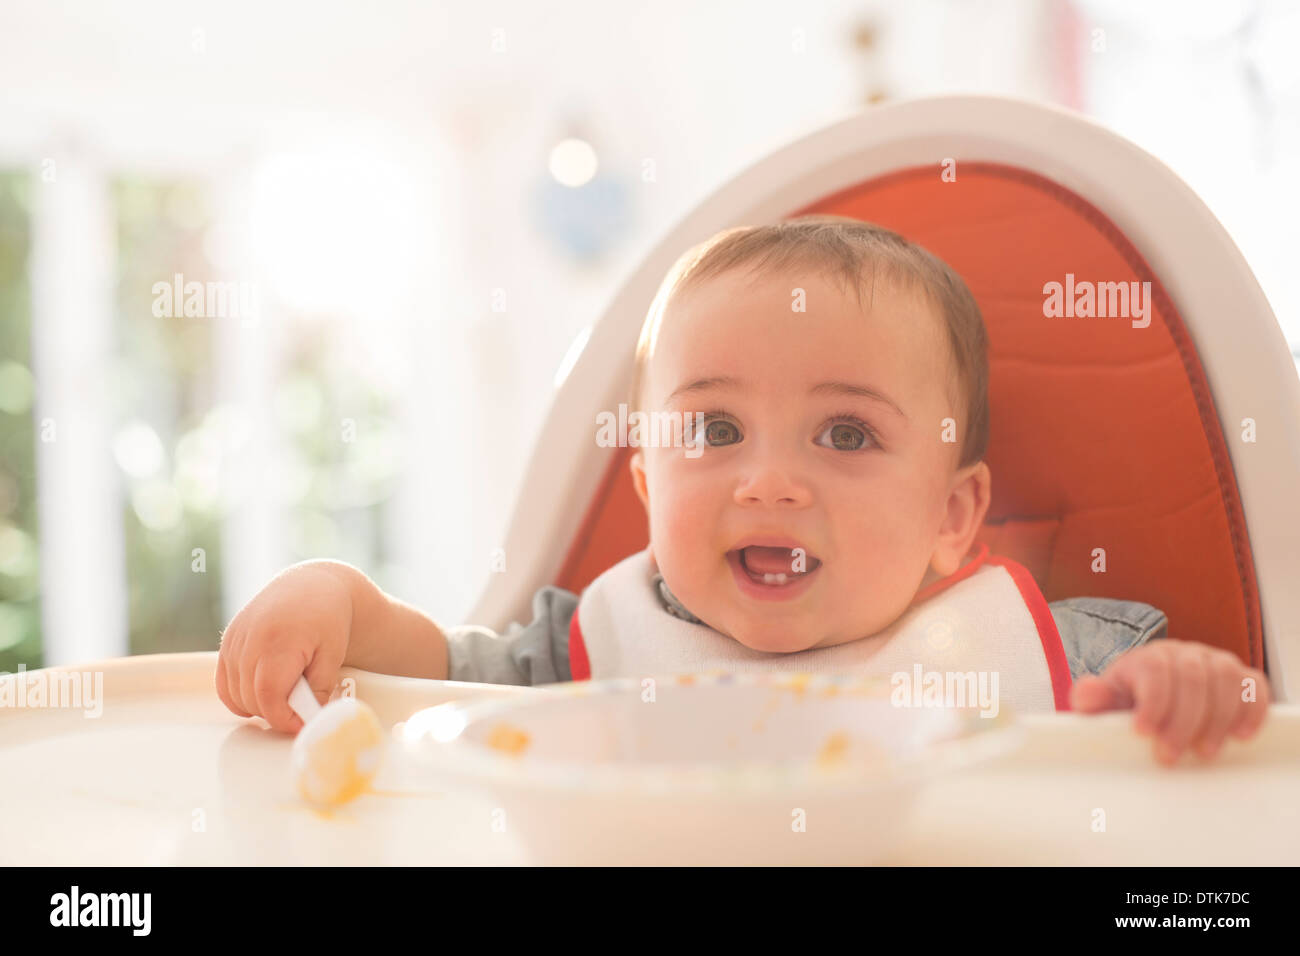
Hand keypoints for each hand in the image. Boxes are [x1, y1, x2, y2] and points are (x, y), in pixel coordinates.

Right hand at [215, 562, 353, 733]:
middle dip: (274, 712)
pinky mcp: (227, 641)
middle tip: (299, 709)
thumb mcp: (333, 653)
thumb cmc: (326, 618)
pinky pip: (224, 682)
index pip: (269, 694)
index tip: (300, 725)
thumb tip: (308, 718)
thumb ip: (320, 688)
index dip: (282, 718)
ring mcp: (235, 640)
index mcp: (279, 640)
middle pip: (250, 698)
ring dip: (258, 705)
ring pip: (234, 694)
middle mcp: (250, 639)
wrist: (310, 586)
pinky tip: (262, 692)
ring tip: (286, 694)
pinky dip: (240, 695)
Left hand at [1070, 640, 1269, 764]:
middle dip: (1183, 720)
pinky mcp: (1240, 678)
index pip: (1155, 669)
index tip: (1143, 733)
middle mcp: (1182, 654)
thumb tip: (1088, 691)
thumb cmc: (1129, 705)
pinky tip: (1240, 735)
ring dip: (1218, 718)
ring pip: (1225, 678)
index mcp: (1147, 658)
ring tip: (1204, 752)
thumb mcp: (1104, 705)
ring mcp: (1213, 662)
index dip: (1152, 701)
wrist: (1153, 704)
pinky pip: (1254, 685)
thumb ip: (1092, 699)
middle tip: (1170, 755)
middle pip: (1192, 677)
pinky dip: (1253, 709)